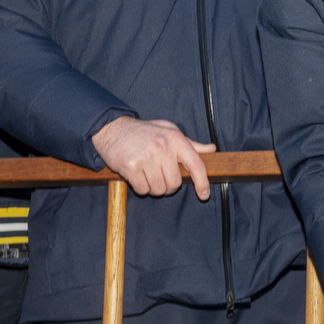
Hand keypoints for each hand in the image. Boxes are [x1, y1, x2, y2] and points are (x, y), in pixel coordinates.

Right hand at [92, 116, 214, 200]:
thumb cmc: (144, 132)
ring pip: (159, 189)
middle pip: (174, 183)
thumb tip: (211, 149)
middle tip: (159, 177)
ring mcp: (146, 157)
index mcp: (175, 138)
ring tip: (147, 174)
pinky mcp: (131, 167)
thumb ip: (190, 144)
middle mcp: (162, 147)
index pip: (196, 164)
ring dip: (154, 188)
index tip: (204, 195)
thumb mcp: (169, 131)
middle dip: (168, 186)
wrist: (112, 128)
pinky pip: (142, 189)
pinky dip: (141, 188)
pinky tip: (137, 175)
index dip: (202, 182)